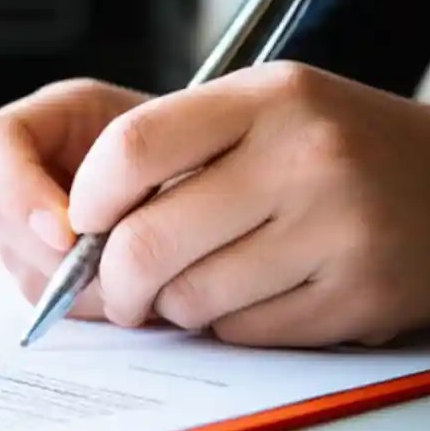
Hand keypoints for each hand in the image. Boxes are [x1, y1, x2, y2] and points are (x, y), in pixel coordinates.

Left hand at [0, 61, 429, 346]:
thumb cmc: (337, 149)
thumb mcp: (265, 110)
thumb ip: (175, 149)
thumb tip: (73, 226)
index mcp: (269, 98)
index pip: (133, 147)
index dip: (87, 196)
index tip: (81, 220)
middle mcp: (305, 158)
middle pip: (148, 242)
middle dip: (115, 280)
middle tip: (118, 287)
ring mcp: (337, 230)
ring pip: (190, 299)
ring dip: (175, 305)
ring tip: (201, 280)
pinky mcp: (356, 296)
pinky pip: (243, 332)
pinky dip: (229, 324)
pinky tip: (257, 294)